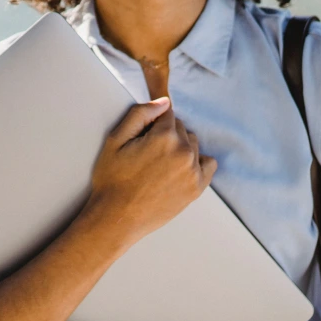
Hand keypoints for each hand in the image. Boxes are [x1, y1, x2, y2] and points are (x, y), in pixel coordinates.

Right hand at [87, 97, 216, 246]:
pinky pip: (208, 164)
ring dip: (180, 147)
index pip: (167, 114)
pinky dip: (197, 162)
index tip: (142, 137)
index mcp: (165, 137)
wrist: (117, 218)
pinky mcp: (197, 188)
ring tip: (160, 164)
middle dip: (166, 134)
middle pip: (181, 128)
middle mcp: (184, 151)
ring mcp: (193, 171)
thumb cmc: (112, 179)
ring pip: (192, 144)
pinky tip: (179, 169)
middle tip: (147, 153)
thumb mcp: (115, 140)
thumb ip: (140, 114)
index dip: (152, 124)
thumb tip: (164, 102)